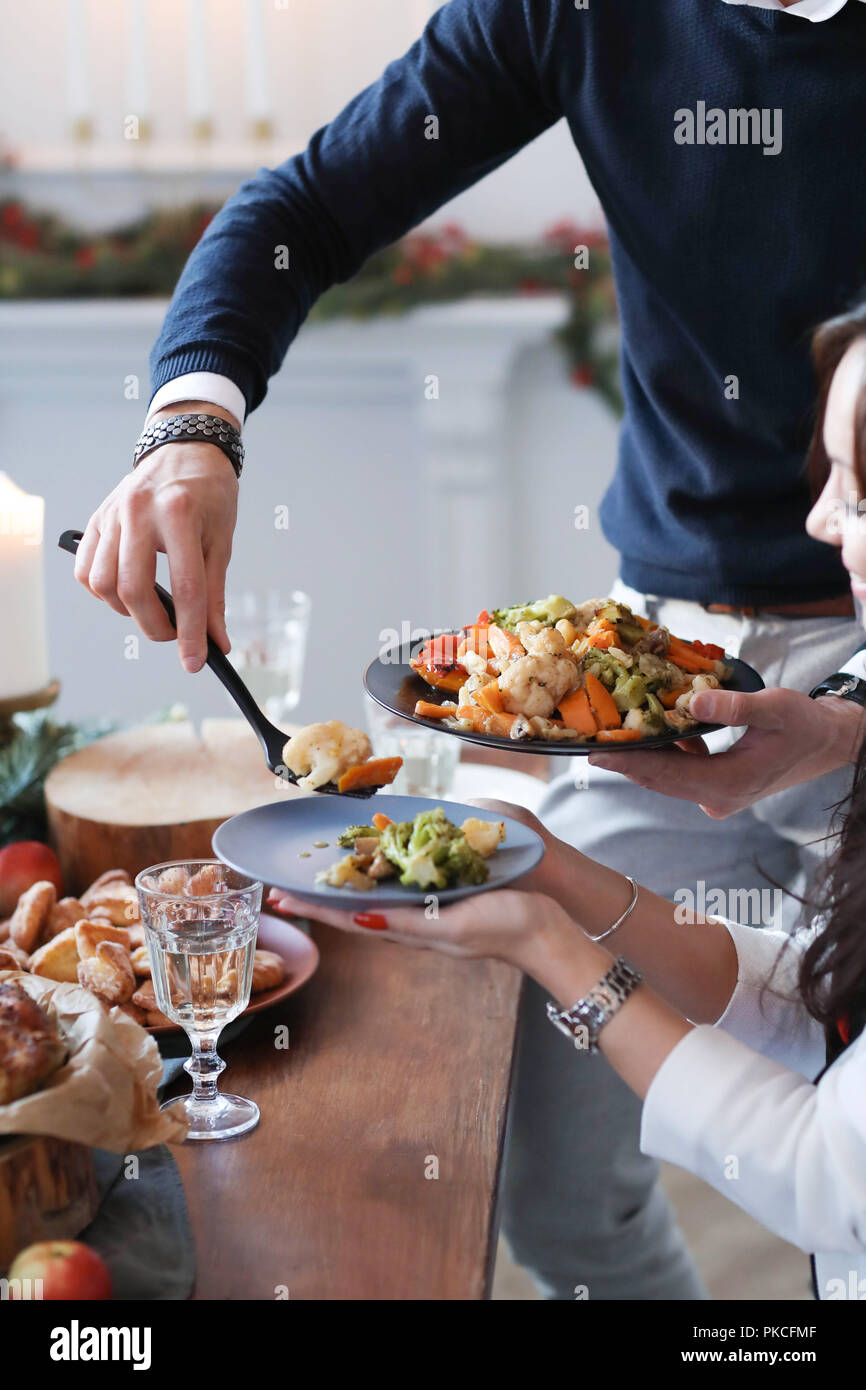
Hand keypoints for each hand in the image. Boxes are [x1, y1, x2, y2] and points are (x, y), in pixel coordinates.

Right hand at [74, 401, 239, 671]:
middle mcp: (139, 511)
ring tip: (152, 608)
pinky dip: (102, 592)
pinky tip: (126, 591)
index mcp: (179, 513)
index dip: (190, 632)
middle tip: (174, 636)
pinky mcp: (96, 519)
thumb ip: (215, 595)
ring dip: (127, 610)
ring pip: (102, 584)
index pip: (185, 588)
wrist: (185, 449)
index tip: (195, 662)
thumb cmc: (210, 494)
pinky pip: (86, 570)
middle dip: (155, 627)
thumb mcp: (221, 541)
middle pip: (133, 589)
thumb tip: (216, 642)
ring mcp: (112, 514)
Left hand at [265, 883, 567, 973]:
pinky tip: (376, 867)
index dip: (315, 908)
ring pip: (376, 899)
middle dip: (321, 898)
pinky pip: (403, 889)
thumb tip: (362, 921)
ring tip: (318, 878)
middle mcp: (413, 922)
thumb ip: (409, 924)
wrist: (546, 935)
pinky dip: (380, 879)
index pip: (351, 919)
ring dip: (345, 889)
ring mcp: (430, 914)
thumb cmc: (505, 929)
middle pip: (355, 909)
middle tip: (283, 886)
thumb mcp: (454, 925)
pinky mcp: (446, 901)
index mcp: (410, 930)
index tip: (280, 898)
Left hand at [588, 685, 865, 818]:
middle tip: (584, 743)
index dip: (629, 763)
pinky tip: (645, 731)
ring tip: (604, 736)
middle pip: (660, 779)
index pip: (667, 775)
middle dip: (624, 761)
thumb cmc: (807, 724)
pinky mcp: (717, 785)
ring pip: (667, 776)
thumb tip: (695, 702)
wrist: (829, 742)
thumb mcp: (776, 708)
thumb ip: (736, 706)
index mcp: (730, 785)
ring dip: (640, 756)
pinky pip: (681, 770)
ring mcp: (717, 795)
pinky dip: (662, 753)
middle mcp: (718, 797)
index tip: (595, 753)